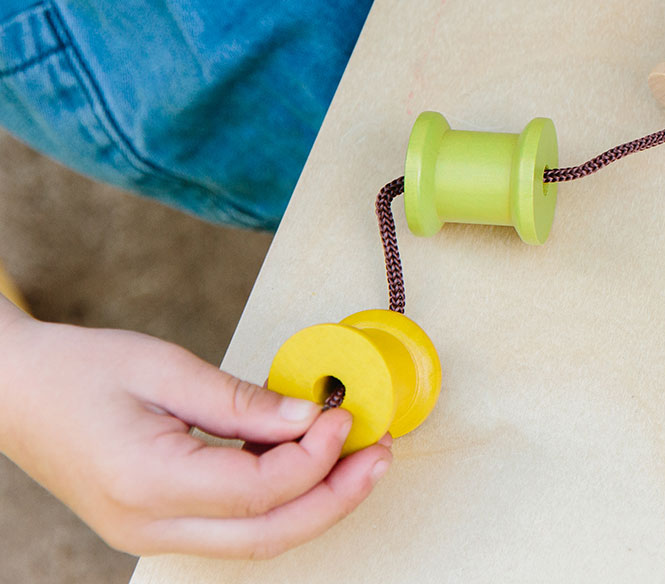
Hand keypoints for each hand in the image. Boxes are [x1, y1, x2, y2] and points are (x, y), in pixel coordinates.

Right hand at [0, 312, 391, 558]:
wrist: (12, 392)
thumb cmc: (78, 371)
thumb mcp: (164, 369)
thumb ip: (241, 400)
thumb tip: (308, 416)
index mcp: (146, 483)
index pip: (258, 491)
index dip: (315, 457)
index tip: (343, 414)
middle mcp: (148, 525)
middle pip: (267, 535)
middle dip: (336, 497)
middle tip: (380, 454)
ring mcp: (149, 534)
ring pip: (254, 542)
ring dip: (316, 504)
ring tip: (360, 457)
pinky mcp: (155, 526)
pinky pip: (233, 529)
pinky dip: (280, 502)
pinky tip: (310, 462)